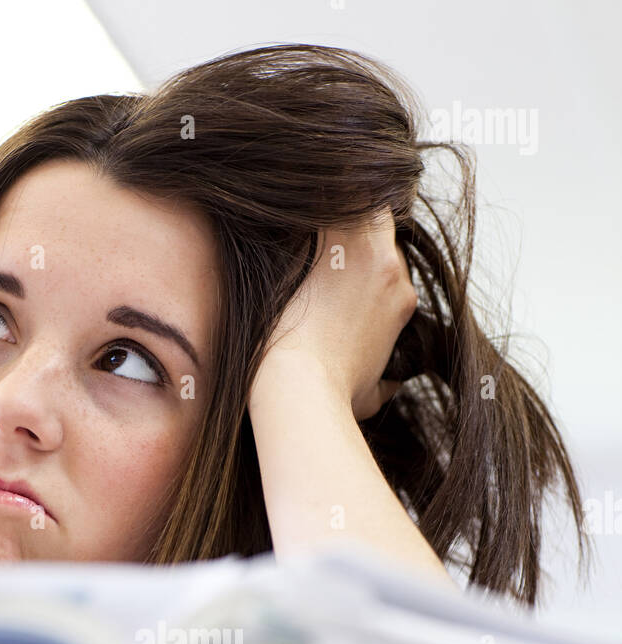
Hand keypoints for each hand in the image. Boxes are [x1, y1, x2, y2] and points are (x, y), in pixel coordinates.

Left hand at [248, 208, 417, 420]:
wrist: (302, 385)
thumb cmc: (332, 396)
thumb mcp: (372, 395)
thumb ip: (385, 382)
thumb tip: (391, 384)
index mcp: (402, 301)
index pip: (393, 260)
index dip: (368, 255)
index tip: (342, 258)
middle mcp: (390, 271)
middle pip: (382, 225)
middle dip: (358, 222)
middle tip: (323, 226)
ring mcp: (363, 252)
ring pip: (364, 200)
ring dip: (343, 197)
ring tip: (314, 192)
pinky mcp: (330, 239)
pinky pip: (332, 196)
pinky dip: (319, 190)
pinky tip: (299, 188)